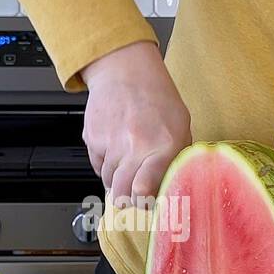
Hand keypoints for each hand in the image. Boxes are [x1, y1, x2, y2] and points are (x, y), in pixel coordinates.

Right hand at [81, 41, 191, 205]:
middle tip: (135, 196)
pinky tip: (116, 150)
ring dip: (117, 180)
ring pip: (108, 181)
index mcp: (162, 146)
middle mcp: (134, 147)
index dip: (142, 199)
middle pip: (122, 192)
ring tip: (128, 163)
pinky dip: (105, 165)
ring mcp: (110, 144)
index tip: (144, 202)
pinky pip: (97, 166)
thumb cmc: (157, 98)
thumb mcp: (181, 127)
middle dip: (128, 200)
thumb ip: (175, 159)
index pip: (146, 184)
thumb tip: (170, 188)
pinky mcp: (92, 139)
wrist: (124, 71)